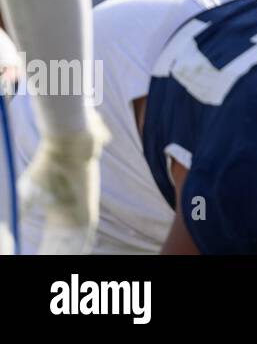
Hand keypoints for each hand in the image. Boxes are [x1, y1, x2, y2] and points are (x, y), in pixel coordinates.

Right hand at [17, 111, 109, 254]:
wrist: (68, 146)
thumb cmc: (46, 166)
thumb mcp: (25, 194)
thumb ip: (16, 213)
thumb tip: (4, 236)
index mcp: (57, 212)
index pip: (51, 241)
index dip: (45, 252)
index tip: (33, 262)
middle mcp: (70, 216)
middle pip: (62, 246)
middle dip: (53, 257)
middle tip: (43, 267)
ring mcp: (80, 213)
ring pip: (73, 245)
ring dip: (64, 256)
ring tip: (56, 270)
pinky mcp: (88, 210)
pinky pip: (85, 236)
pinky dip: (78, 249)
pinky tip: (76, 258)